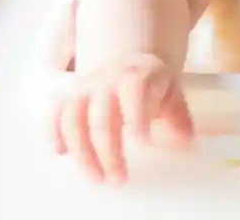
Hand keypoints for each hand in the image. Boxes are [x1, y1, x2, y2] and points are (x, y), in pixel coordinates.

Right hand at [51, 53, 194, 183]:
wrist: (130, 61)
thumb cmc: (152, 84)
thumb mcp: (172, 93)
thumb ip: (179, 117)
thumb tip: (185, 142)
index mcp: (138, 75)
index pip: (134, 90)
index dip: (135, 115)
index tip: (142, 143)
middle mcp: (108, 80)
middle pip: (102, 114)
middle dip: (109, 150)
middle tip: (118, 178)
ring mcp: (86, 88)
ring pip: (74, 117)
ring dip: (82, 151)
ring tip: (96, 177)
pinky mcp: (70, 97)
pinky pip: (55, 113)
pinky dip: (53, 132)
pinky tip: (60, 153)